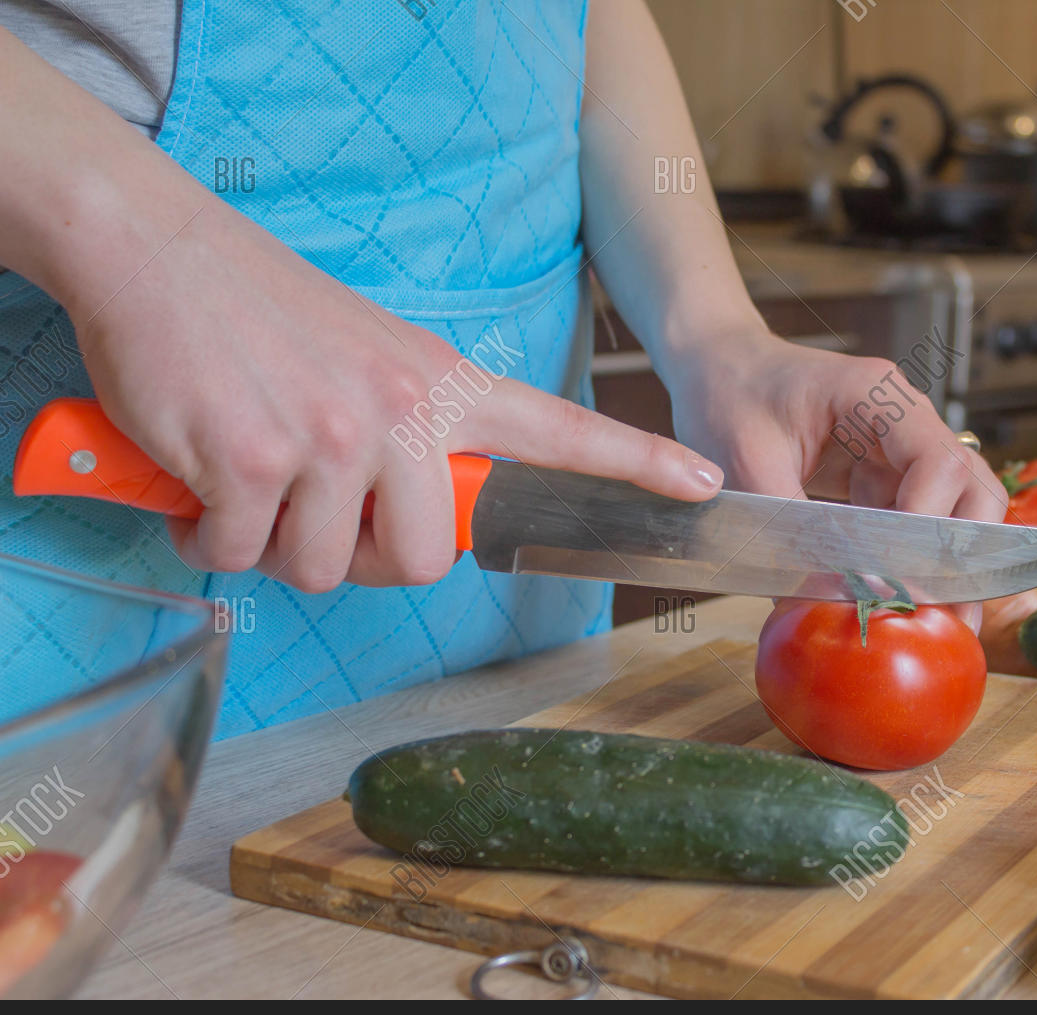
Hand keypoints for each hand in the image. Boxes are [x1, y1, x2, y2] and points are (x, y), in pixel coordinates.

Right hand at [64, 192, 722, 592]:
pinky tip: (196, 486)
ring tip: (245, 484)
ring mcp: (336, 436)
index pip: (562, 432)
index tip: (703, 485)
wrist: (157, 250)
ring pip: (324, 566)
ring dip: (274, 547)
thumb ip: (415, 436)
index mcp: (446, 385)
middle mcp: (406, 412)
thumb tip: (406, 526)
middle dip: (361, 559)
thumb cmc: (264, 315)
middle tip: (313, 516)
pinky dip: (206, 537)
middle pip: (425, 561)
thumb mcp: (374, 359)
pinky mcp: (258, 460)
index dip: (636, 465)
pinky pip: (241, 555)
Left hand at [664, 328, 1005, 626]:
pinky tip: (889, 597)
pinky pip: (914, 522)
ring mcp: (899, 450)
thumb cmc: (727, 397)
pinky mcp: (883, 477)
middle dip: (960, 552)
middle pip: (972, 484)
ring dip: (942, 561)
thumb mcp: (747, 464)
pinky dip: (909, 560)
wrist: (715, 367)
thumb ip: (787, 531)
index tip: (901, 577)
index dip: (931, 525)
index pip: (940, 462)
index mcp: (876, 396)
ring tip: (924, 615)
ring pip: (955, 507)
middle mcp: (904, 421)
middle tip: (940, 613)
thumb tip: (822, 599)